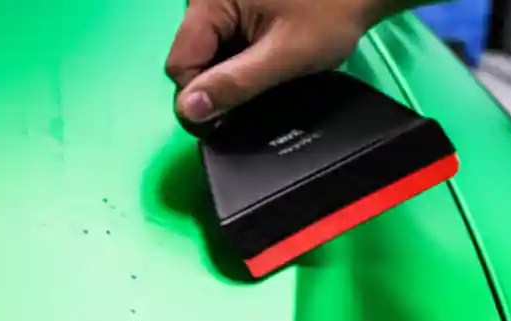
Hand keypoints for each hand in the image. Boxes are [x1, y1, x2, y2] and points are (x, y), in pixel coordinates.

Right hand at [165, 0, 392, 121]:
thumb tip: (190, 109)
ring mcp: (220, 3)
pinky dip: (240, 59)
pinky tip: (266, 58)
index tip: (229, 119)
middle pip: (191, 59)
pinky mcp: (233, 8)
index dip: (200, 98)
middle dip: (219, 83)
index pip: (180, 64)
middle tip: (261, 89)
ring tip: (269, 70)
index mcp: (209, 0)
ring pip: (207, 55)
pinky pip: (223, 44)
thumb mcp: (285, 56)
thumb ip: (236, 83)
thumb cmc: (331, 13)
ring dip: (231, 73)